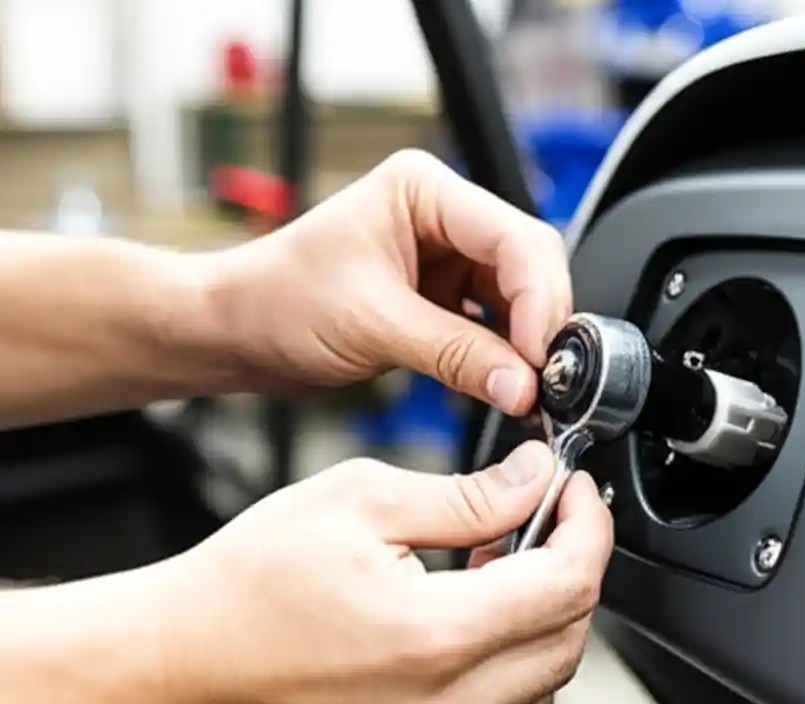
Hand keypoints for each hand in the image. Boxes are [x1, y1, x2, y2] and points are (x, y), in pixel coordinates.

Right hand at [152, 441, 610, 703]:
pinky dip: (514, 659)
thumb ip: (466, 495)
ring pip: (547, 679)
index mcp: (435, 637)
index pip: (569, 582)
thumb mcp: (359, 504)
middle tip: (537, 514)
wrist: (183, 661)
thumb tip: (536, 480)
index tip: (575, 489)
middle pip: (571, 634)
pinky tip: (474, 615)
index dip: (589, 524)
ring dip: (544, 614)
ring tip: (496, 563)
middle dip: (571, 562)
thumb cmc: (248, 585)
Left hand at [205, 149, 571, 414]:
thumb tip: (522, 384)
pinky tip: (511, 384)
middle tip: (546, 377)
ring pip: (521, 295)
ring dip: (529, 342)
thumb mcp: (373, 326)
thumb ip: (457, 355)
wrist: (235, 332)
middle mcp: (443, 215)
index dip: (538, 297)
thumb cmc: (275, 301)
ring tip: (531, 388)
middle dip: (542, 321)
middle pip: (529, 262)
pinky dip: (508, 355)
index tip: (541, 353)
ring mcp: (447, 255)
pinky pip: (497, 323)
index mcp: (424, 190)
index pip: (512, 237)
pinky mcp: (445, 296)